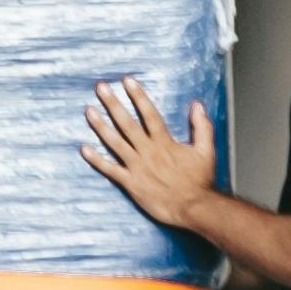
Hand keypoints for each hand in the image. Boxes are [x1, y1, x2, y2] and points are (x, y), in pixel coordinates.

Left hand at [80, 78, 217, 231]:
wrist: (195, 208)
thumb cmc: (200, 181)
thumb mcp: (206, 150)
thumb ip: (202, 126)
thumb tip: (197, 104)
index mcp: (165, 143)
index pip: (149, 114)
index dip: (138, 96)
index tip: (127, 81)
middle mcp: (149, 152)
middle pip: (127, 123)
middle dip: (113, 104)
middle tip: (100, 88)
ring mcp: (138, 167)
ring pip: (115, 142)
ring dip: (101, 126)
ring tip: (89, 111)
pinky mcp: (131, 184)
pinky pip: (110, 169)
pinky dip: (97, 160)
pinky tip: (84, 149)